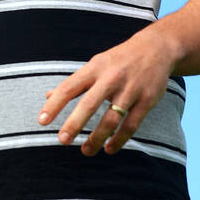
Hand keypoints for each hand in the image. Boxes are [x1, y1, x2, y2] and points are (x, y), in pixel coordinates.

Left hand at [37, 24, 178, 154]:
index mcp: (94, 68)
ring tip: (86, 151)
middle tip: (62, 140)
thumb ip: (74, 82)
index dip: (54, 105)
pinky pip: (131, 124)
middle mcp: (111, 78)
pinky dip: (120, 139)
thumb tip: (47, 96)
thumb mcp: (95, 64)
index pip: (69, 87)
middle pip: (90, 103)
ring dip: (98, 137)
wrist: (157, 48)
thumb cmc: (119, 60)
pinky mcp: (147, 100)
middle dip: (75, 123)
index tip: (42, 121)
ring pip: (112, 118)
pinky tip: (109, 149)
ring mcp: (130, 89)